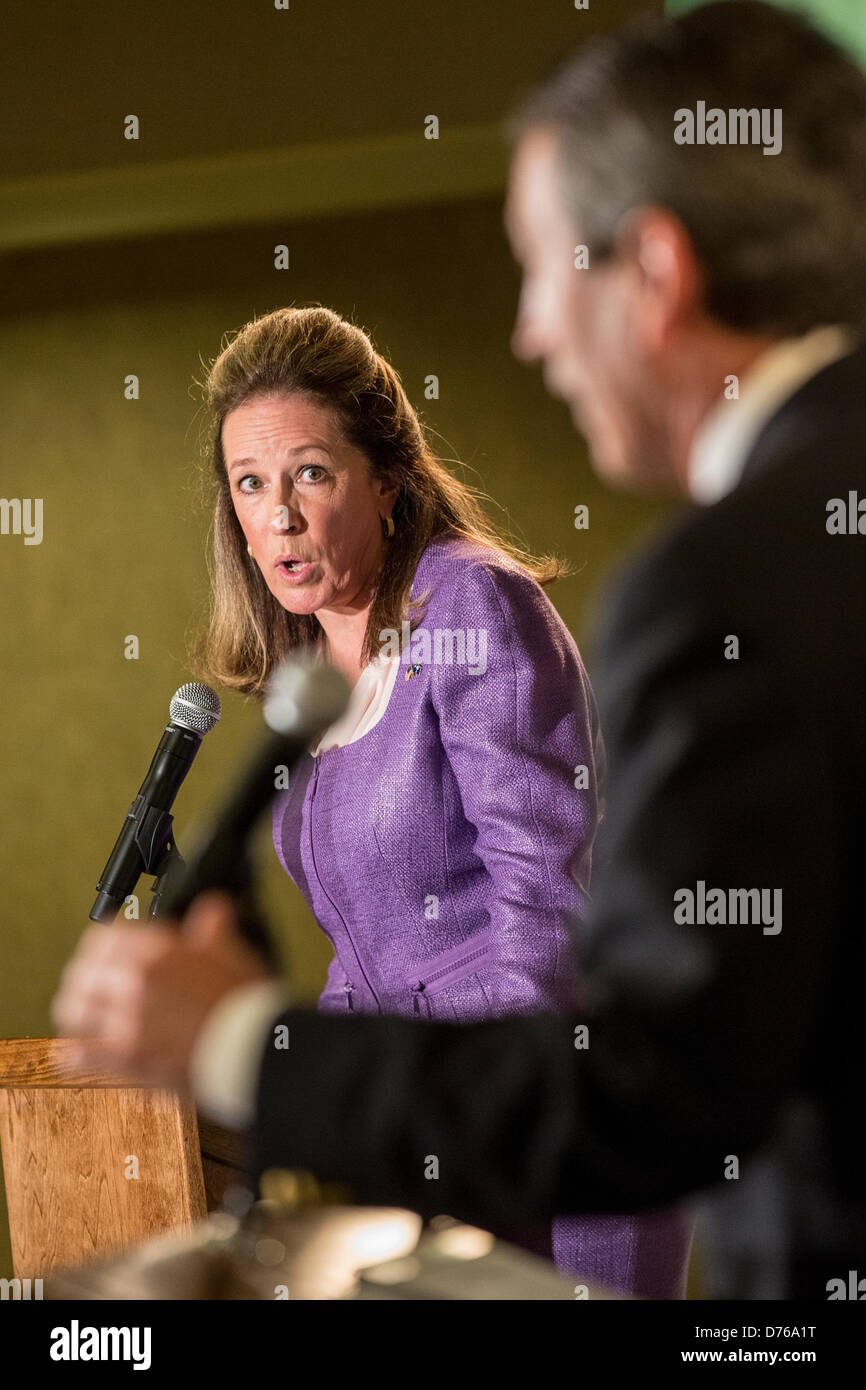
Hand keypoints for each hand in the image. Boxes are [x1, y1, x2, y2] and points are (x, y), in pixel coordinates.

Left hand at [51, 891, 273, 1088]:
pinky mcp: (127, 1058)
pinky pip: (82, 1052)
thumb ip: (214, 927)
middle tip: (89, 984)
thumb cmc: (245, 1003)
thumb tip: (212, 910)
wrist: (254, 1049)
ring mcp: (128, 1020)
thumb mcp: (232, 953)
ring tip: (82, 1016)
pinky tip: (75, 1052)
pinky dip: (75, 1052)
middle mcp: (136, 981)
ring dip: (76, 1011)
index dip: (102, 944)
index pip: (104, 936)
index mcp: (158, 950)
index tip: (104, 952)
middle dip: (85, 978)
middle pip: (84, 972)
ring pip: (76, 1010)